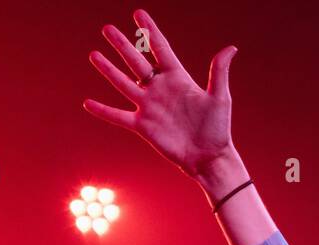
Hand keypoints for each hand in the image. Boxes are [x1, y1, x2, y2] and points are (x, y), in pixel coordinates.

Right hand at [83, 9, 238, 188]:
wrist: (209, 157)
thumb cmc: (218, 128)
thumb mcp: (220, 98)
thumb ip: (219, 72)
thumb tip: (231, 48)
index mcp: (178, 79)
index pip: (160, 49)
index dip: (150, 31)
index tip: (138, 14)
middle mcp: (160, 89)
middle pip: (137, 62)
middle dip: (123, 45)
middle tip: (107, 28)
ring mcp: (149, 106)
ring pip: (123, 83)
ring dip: (108, 70)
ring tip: (94, 54)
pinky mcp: (143, 126)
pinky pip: (119, 116)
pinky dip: (103, 110)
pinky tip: (87, 103)